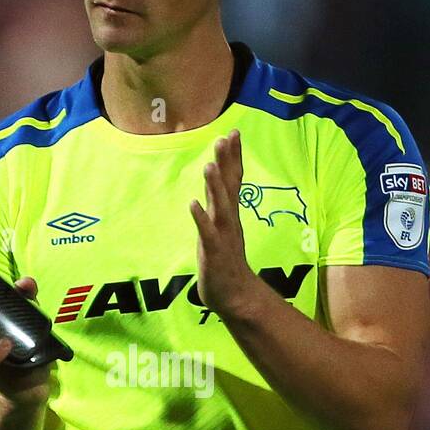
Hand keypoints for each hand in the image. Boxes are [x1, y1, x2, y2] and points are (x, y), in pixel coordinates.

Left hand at [190, 129, 257, 317]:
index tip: (233, 132)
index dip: (233, 157)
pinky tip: (193, 204)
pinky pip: (207, 234)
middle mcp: (229, 221)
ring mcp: (222, 236)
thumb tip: (219, 181)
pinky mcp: (213, 253)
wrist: (236, 297)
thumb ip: (221, 205)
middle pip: (229, 187)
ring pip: (220, 207)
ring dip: (214, 187)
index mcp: (230, 214)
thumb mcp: (223, 228)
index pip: (234, 180)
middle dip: (226, 163)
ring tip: (209, 166)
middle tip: (224, 138)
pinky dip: (201, 219)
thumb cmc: (226, 262)